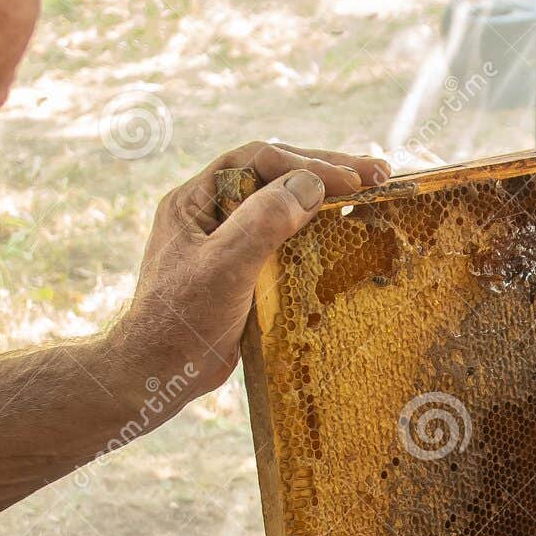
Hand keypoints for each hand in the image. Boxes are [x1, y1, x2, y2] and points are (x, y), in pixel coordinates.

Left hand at [110, 142, 389, 401]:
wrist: (157, 375)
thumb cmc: (182, 321)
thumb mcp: (224, 267)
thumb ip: (264, 222)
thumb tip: (309, 185)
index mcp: (195, 200)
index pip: (258, 161)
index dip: (307, 164)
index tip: (350, 180)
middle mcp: (210, 213)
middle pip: (273, 176)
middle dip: (324, 172)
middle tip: (378, 174)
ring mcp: (226, 242)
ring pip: (282, 206)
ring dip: (325, 198)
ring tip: (371, 193)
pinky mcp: (241, 273)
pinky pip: (283, 239)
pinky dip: (315, 232)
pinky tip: (343, 232)